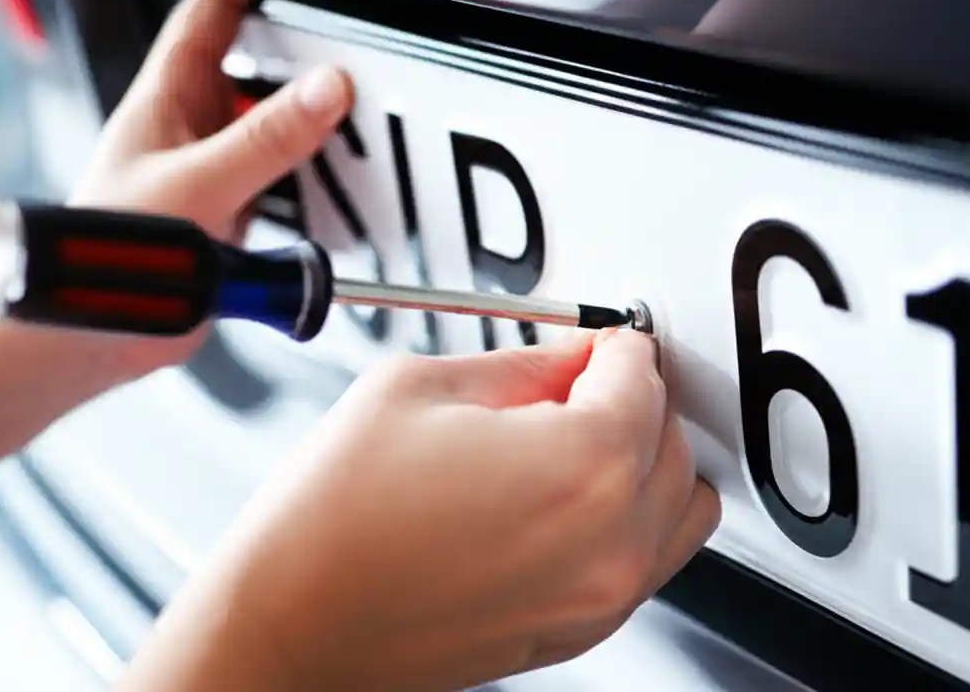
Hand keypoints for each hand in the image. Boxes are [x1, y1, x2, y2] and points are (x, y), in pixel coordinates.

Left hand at [68, 0, 353, 379]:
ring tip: (350, 118)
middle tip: (346, 52)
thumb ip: (268, 137)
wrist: (101, 330)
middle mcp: (192, 128)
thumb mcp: (202, 181)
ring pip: (272, 127)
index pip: (213, 10)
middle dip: (299, 53)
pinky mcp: (233, 216)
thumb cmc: (113, 251)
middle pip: (253, 65)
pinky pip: (284, 184)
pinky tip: (332, 187)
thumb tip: (325, 88)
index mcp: (168, 99)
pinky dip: (312, 182)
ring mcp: (214, 171)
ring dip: (310, 124)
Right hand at [117, 331, 721, 691]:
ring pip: (680, 503)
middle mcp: (614, 539)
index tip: (594, 339)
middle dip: (630, 396)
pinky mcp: (581, 630)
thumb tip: (574, 357)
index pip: (643, 375)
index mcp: (585, 465)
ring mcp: (602, 595)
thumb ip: (525, 363)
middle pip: (671, 437)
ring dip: (643, 460)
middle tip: (571, 381)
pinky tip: (562, 498)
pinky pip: (648, 558)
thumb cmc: (333, 523)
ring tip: (574, 441)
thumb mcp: (422, 388)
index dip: (612, 343)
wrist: (290, 625)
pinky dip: (628, 517)